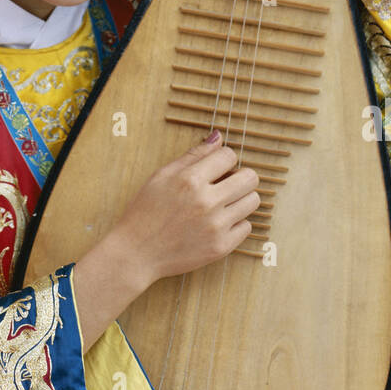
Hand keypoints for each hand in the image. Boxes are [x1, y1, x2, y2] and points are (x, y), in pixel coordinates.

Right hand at [111, 131, 259, 288]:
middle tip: (225, 183)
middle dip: (240, 176)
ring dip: (240, 198)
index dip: (224, 158)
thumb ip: (193, 155)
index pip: (229, 155)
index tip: (217, 167)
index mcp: (190, 180)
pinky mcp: (221, 247)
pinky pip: (246, 226)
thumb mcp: (162, 175)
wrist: (137, 252)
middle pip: (250, 178)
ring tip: (222, 203)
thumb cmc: (146, 211)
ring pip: (253, 201)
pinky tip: (218, 222)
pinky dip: (235, 223)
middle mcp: (207, 202)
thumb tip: (218, 137)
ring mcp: (216, 226)